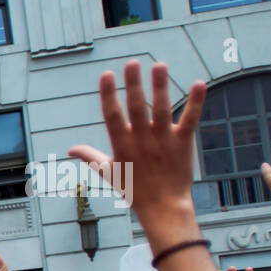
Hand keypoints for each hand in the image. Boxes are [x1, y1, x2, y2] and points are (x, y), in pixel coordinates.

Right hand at [69, 61, 206, 251]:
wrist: (163, 208)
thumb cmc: (133, 190)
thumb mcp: (108, 172)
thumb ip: (90, 156)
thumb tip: (71, 149)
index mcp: (122, 146)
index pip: (112, 116)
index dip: (108, 95)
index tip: (106, 75)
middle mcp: (141, 140)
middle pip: (136, 108)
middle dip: (134, 85)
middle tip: (132, 63)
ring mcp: (163, 141)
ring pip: (161, 109)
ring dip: (160, 86)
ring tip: (159, 65)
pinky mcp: (183, 143)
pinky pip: (190, 119)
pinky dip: (196, 102)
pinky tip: (199, 83)